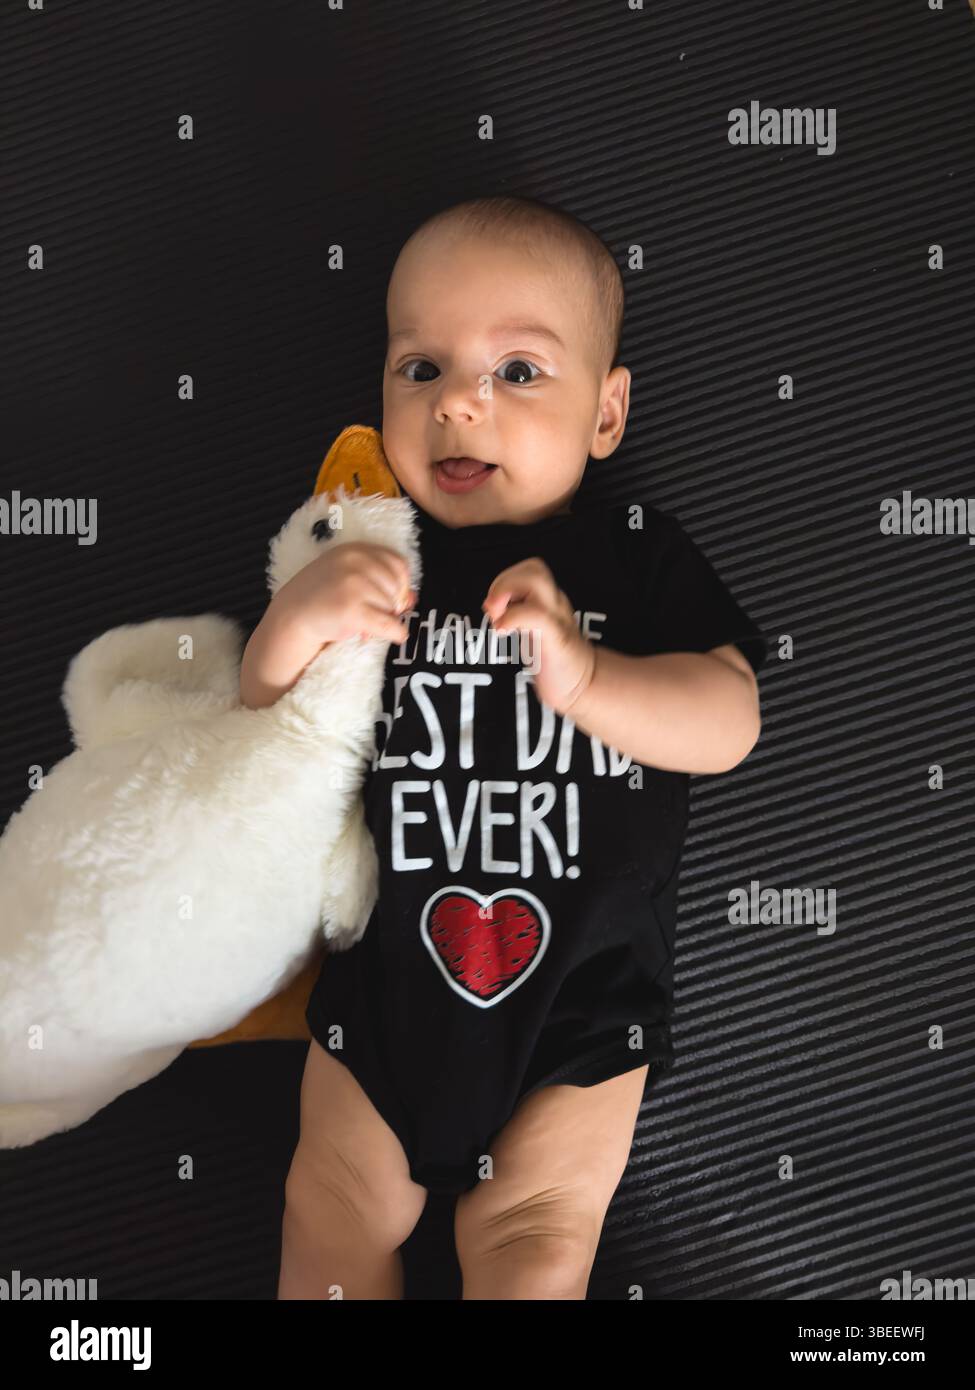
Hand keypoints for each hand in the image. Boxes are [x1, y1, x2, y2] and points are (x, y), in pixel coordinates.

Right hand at [271, 541, 415, 646]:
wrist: (291, 616)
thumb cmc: (322, 597)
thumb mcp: (348, 577)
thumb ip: (378, 581)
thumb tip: (412, 598)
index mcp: (355, 550)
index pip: (398, 563)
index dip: (401, 583)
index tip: (393, 597)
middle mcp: (355, 562)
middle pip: (397, 585)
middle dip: (392, 603)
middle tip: (377, 613)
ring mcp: (353, 585)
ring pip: (392, 606)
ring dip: (386, 618)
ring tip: (366, 623)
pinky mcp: (351, 610)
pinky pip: (388, 624)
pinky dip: (396, 633)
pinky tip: (395, 636)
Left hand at [482, 558, 596, 715]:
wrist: (584, 686)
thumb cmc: (554, 660)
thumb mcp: (533, 630)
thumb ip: (514, 615)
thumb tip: (490, 606)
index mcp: (550, 600)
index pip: (530, 569)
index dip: (505, 580)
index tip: (495, 607)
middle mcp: (555, 604)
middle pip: (535, 567)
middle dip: (503, 582)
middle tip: (493, 611)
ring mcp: (558, 618)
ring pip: (536, 579)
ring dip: (506, 592)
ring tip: (498, 618)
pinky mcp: (557, 639)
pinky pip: (536, 614)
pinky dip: (511, 618)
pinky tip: (501, 631)